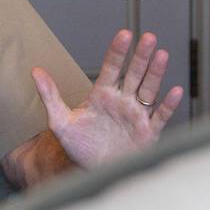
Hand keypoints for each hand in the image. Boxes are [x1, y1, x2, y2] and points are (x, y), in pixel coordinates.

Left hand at [32, 29, 183, 169]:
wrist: (92, 173)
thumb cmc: (78, 148)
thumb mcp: (60, 122)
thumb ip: (50, 96)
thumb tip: (35, 72)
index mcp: (102, 95)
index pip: (112, 67)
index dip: (118, 51)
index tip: (124, 35)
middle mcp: (122, 101)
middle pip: (134, 73)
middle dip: (142, 55)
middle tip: (149, 37)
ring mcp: (136, 115)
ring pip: (149, 89)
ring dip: (156, 73)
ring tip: (162, 55)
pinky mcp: (148, 133)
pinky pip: (160, 116)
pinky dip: (168, 105)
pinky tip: (174, 91)